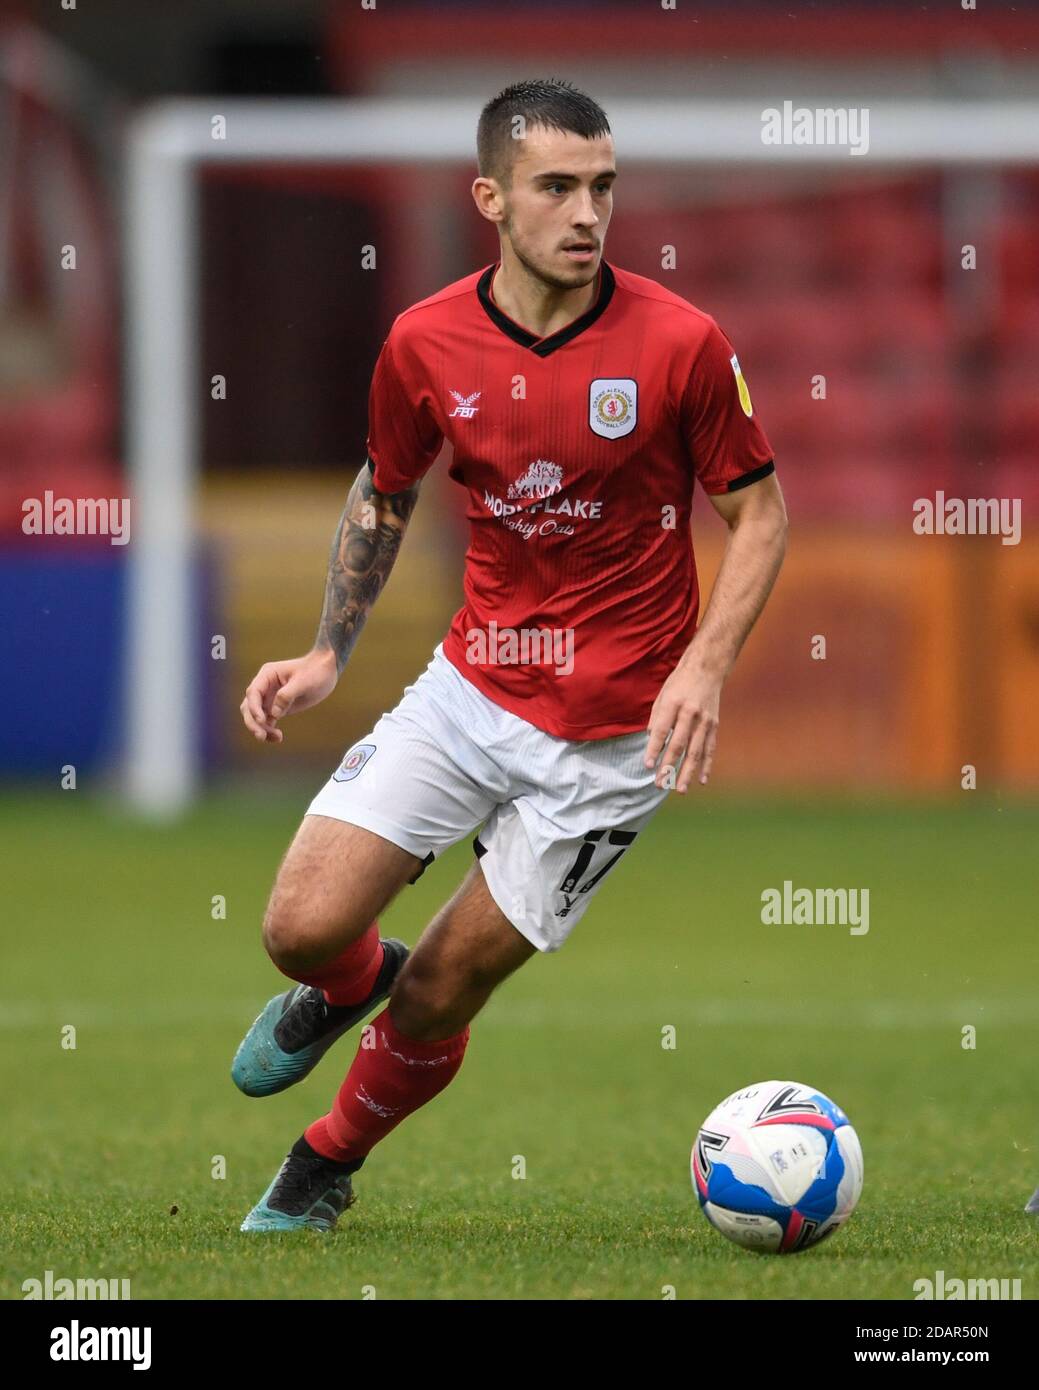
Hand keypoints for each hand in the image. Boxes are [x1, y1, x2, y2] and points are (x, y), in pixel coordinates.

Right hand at [240, 649, 337, 743]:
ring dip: (261, 729)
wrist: (326, 672)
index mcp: (267, 675)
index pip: (253, 692)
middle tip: (261, 736)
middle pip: (249, 706)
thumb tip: (274, 714)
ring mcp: (269, 698)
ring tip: (277, 738)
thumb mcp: (304, 682)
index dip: (254, 707)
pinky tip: (278, 738)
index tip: (262, 720)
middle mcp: (264, 686)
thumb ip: (287, 696)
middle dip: (253, 722)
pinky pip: (267, 722)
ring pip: (255, 716)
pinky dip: (269, 730)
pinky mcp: (276, 708)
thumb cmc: (315, 672)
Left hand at [644, 658, 722, 791]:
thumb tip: (651, 741)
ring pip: (696, 752)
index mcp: (674, 704)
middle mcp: (690, 713)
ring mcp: (705, 721)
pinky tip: (702, 780)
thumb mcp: (663, 695)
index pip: (662, 731)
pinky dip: (706, 766)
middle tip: (660, 784)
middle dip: (669, 766)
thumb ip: (656, 718)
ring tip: (680, 789)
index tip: (648, 765)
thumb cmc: (680, 682)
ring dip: (687, 772)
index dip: (654, 749)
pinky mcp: (714, 725)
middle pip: (679, 745)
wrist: (707, 669)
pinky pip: (710, 749)